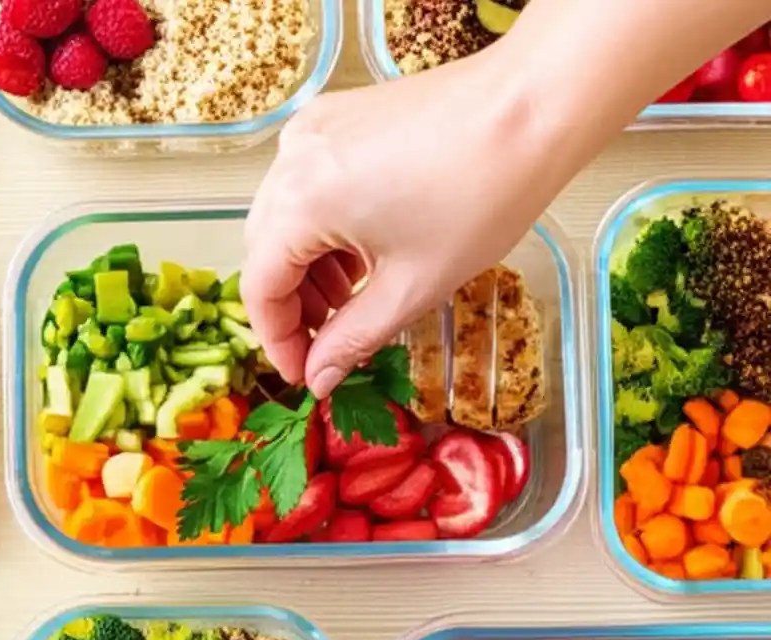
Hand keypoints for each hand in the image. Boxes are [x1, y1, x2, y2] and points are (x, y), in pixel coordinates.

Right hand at [242, 49, 564, 398]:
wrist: (532, 107)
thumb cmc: (484, 191)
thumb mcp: (414, 285)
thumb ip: (353, 338)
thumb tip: (319, 377)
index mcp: (302, 202)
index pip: (260, 287)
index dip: (277, 339)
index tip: (304, 372)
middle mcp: (291, 159)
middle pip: (266, 250)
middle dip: (294, 304)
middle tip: (330, 344)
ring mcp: (311, 132)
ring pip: (285, 218)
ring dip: (309, 267)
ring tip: (354, 298)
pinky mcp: (335, 118)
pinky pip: (307, 184)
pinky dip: (323, 226)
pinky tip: (364, 248)